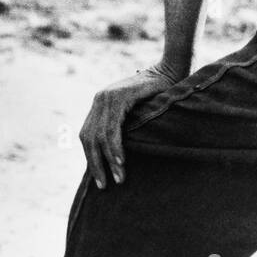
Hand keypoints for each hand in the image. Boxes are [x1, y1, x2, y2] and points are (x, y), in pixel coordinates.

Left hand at [79, 62, 181, 189]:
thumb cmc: (156, 94)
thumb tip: (117, 156)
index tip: (99, 179)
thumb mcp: (134, 110)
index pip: (87, 135)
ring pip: (100, 135)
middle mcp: (100, 99)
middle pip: (88, 137)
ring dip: (108, 160)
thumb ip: (123, 124)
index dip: (90, 158)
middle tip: (104, 186)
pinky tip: (121, 162)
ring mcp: (108, 96)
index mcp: (99, 103)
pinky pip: (113, 128)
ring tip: (118, 178)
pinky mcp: (121, 97)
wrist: (170, 70)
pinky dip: (115, 147)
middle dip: (95, 164)